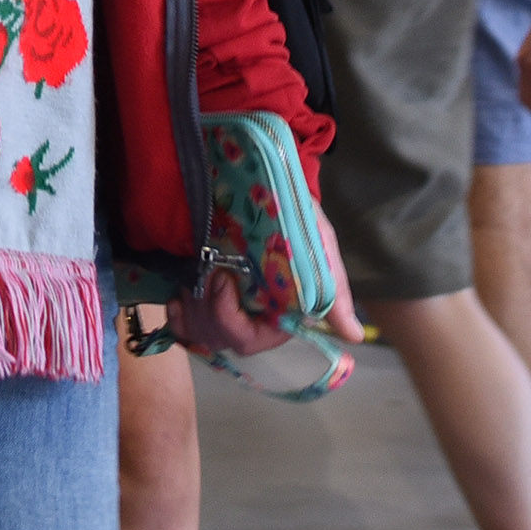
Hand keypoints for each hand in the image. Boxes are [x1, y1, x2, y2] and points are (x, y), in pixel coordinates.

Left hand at [163, 211, 361, 356]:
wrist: (267, 188)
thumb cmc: (299, 219)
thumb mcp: (320, 249)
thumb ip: (334, 292)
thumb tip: (353, 333)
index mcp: (278, 316)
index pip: (248, 340)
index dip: (229, 320)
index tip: (223, 280)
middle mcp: (251, 318)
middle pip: (218, 338)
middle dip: (207, 308)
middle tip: (207, 269)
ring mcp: (224, 310)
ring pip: (197, 332)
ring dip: (191, 304)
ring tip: (195, 270)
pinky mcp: (203, 298)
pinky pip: (182, 324)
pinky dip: (177, 313)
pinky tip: (177, 294)